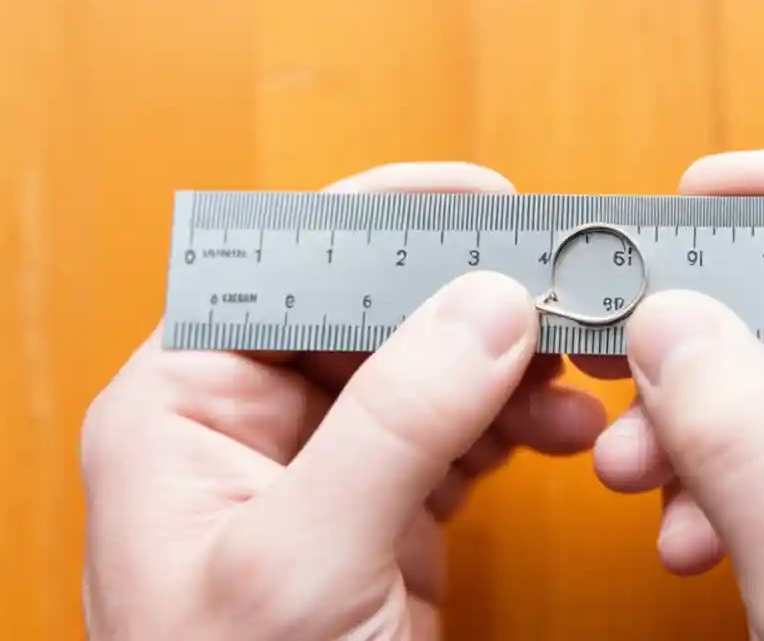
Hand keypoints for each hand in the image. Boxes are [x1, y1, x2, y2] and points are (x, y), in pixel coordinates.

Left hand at [80, 163, 606, 639]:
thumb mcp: (302, 562)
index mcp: (184, 405)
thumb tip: (488, 301)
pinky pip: (461, 431)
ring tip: (580, 374)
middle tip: (562, 287)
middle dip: (472, 296)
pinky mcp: (385, 512)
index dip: (381, 218)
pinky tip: (567, 427)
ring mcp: (326, 467)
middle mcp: (251, 422)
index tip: (485, 200)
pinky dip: (519, 421)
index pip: (283, 265)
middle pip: (372, 307)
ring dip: (511, 362)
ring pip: (430, 365)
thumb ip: (394, 423)